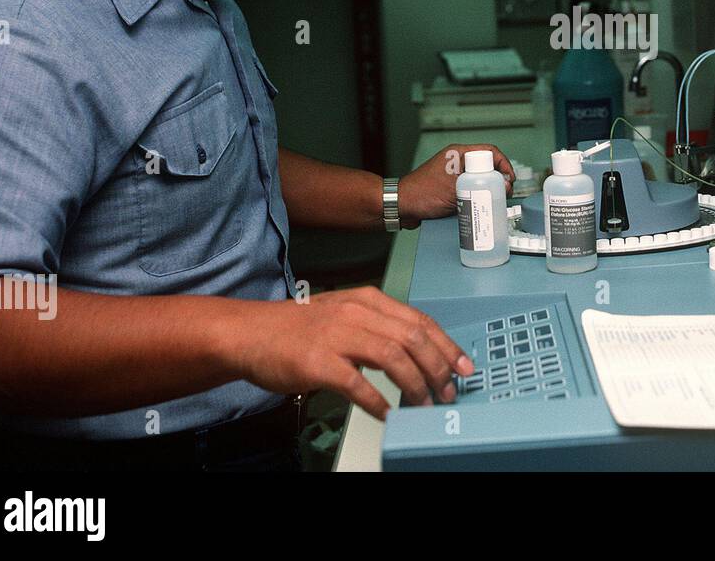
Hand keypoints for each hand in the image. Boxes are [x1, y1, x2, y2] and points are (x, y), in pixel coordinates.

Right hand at [233, 287, 474, 418]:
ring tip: (424, 404)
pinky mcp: (318, 361)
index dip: (447, 345)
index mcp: (368, 301)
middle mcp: (357, 313)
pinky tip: (388, 413)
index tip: (464, 366)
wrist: (251, 333)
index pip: (420, 321)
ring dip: (415, 384)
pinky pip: (357, 383)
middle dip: (438, 367)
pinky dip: (377, 400)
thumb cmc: (299, 329)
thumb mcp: (346, 315)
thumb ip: (380, 328)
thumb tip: (418, 354)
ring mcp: (337, 336)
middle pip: (413, 337)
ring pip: (393, 357)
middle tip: (447, 391)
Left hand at [397, 142, 514, 228]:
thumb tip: (502, 186)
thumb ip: (481, 187)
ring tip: (493, 200)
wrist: (401, 206)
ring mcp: (453, 175)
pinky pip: (470, 189)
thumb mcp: (455, 189)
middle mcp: (456, 162)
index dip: (503, 164)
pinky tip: (480, 205)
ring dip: (487, 189)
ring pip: (478, 179)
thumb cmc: (421, 193)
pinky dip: (477, 196)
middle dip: (497, 179)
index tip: (509, 179)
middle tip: (503, 192)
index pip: (489, 151)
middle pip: (486, 166)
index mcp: (457, 153)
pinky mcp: (450, 187)